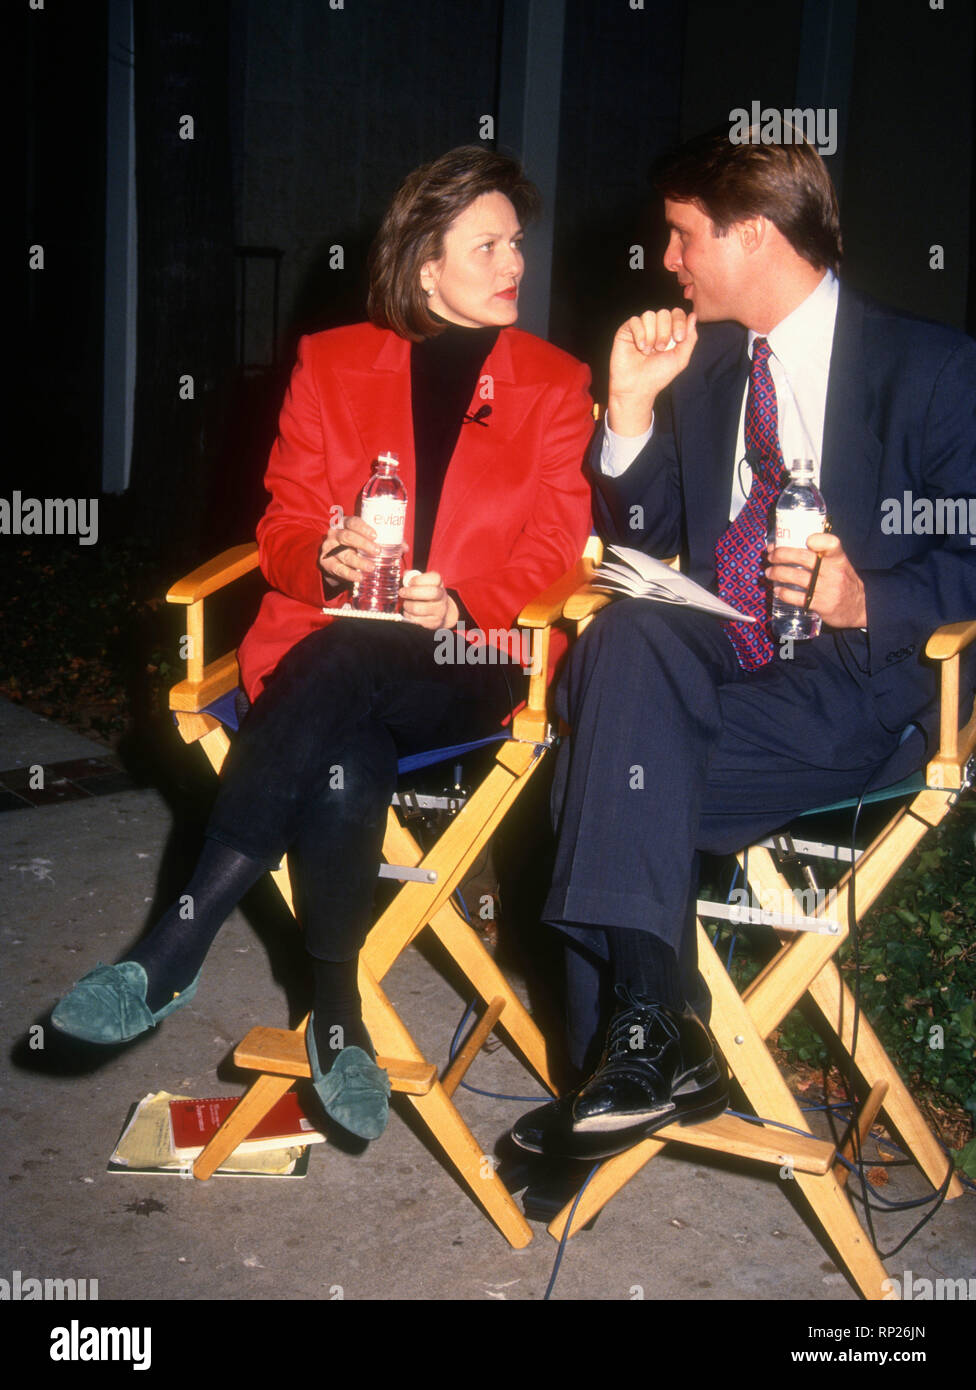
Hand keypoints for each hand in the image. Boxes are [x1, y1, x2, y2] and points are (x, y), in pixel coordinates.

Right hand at [319, 514, 380, 590]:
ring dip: (358, 561)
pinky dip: (349, 574)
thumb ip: (384, 541)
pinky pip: (338, 568)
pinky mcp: (326, 562)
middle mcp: (334, 533)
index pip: (352, 522)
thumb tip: (404, 547)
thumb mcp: (365, 540)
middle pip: (347, 536)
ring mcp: (328, 548)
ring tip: (371, 567)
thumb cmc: (354, 546)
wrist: (334, 560)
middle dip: (363, 544)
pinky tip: (359, 577)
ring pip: (343, 554)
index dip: (363, 528)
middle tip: (377, 551)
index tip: (375, 535)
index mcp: (345, 523)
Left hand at [400, 570, 457, 629]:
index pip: (434, 578)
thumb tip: (406, 575)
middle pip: (430, 593)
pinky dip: (408, 616)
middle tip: (402, 592)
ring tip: (406, 604)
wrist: (440, 611)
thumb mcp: (422, 583)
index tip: (409, 582)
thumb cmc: (426, 594)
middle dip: (411, 592)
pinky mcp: (434, 622)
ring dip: (408, 606)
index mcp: (439, 583)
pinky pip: (416, 620)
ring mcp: (439, 610)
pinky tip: (409, 613)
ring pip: (419, 608)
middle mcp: (442, 596)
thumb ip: (412, 577)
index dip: (418, 580)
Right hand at [607, 308, 697, 435]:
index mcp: (669, 332)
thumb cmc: (658, 375)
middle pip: (664, 313)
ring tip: (648, 351)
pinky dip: (640, 334)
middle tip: (660, 349)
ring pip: (649, 315)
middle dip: (665, 332)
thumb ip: (690, 338)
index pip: (677, 313)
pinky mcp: (626, 330)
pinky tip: (639, 348)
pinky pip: (635, 320)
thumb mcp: (680, 359)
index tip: (679, 339)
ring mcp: (640, 328)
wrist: (637, 387)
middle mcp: (655, 327)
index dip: (679, 322)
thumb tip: (693, 315)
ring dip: (651, 335)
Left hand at [765, 532, 866, 628]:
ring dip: (777, 573)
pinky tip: (777, 590)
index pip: (832, 544)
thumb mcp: (840, 565)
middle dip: (781, 554)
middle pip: (803, 558)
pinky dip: (783, 593)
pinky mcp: (821, 605)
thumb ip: (822, 555)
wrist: (860, 608)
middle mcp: (834, 572)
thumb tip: (788, 544)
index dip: (819, 540)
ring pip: (796, 577)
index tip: (807, 540)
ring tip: (769, 572)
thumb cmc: (843, 582)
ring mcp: (827, 589)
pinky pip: (797, 597)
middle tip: (771, 556)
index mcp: (839, 559)